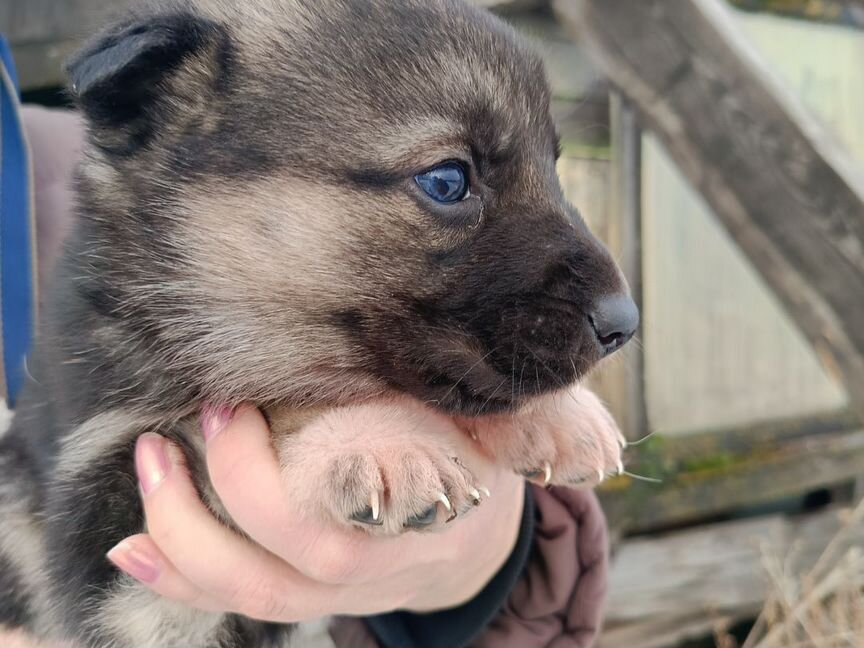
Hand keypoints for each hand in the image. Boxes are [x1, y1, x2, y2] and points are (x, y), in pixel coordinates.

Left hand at [107, 405, 524, 621]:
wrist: (483, 536)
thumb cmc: (479, 457)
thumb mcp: (490, 420)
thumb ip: (461, 392)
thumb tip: (441, 319)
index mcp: (428, 520)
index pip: (334, 521)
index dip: (261, 477)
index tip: (232, 401)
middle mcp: (383, 570)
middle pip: (283, 566)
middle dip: (211, 499)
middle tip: (169, 433)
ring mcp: (348, 594)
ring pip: (257, 595)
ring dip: (182, 544)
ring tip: (146, 473)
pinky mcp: (321, 599)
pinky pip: (245, 606)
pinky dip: (184, 582)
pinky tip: (137, 551)